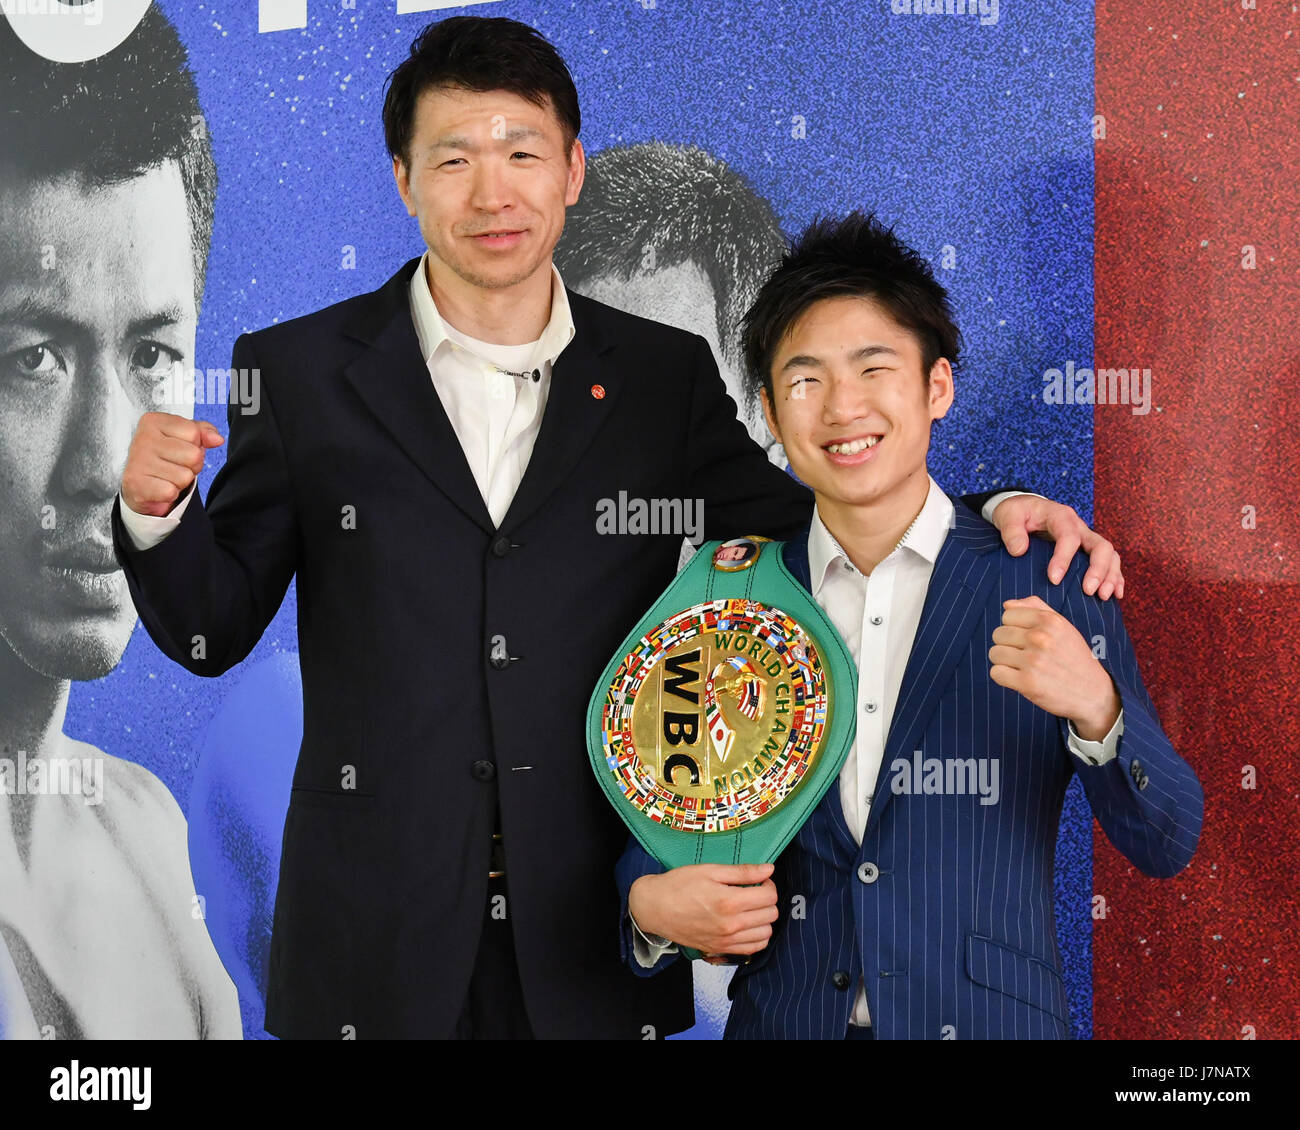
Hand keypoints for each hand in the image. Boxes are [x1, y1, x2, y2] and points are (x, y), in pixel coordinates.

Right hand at [121, 412, 223, 516]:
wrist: (139, 484)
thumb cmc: (163, 458)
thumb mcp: (183, 437)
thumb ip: (203, 432)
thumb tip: (217, 439)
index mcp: (154, 421)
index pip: (194, 432)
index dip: (195, 445)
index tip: (180, 448)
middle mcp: (143, 438)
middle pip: (194, 455)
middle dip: (191, 465)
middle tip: (175, 465)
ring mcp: (138, 461)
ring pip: (185, 476)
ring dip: (180, 481)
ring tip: (166, 476)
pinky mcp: (137, 483)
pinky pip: (171, 491)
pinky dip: (170, 493)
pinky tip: (159, 486)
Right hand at [628, 863, 777, 956]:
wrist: (655, 908)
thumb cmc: (679, 885)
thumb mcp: (710, 870)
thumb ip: (743, 871)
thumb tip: (769, 869)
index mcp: (730, 901)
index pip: (770, 896)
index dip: (768, 884)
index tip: (759, 879)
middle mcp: (731, 925)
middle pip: (771, 915)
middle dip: (767, 900)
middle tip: (754, 891)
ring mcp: (726, 941)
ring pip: (766, 934)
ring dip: (764, 919)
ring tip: (751, 908)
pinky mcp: (721, 950)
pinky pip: (753, 949)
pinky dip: (757, 936)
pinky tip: (747, 924)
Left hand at [988, 596, 1121, 739]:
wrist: (1094, 693)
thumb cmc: (1075, 657)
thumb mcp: (1064, 626)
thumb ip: (1037, 608)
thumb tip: (1007, 605)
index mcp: (1050, 621)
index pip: (1007, 615)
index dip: (1014, 628)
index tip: (1027, 639)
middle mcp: (1041, 638)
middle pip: (998, 634)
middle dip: (1008, 645)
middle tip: (1026, 655)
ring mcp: (1033, 661)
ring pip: (994, 654)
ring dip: (1005, 662)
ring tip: (1023, 667)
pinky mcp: (1027, 683)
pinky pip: (995, 673)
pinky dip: (1004, 677)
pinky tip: (1019, 679)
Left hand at [989, 495, 1123, 599]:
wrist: (1023, 509)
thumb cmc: (1016, 513)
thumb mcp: (1008, 515)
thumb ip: (1011, 531)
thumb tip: (1019, 550)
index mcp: (1060, 516)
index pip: (1068, 536)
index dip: (1063, 558)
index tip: (1054, 579)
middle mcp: (1079, 526)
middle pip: (1100, 545)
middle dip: (1098, 569)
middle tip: (1088, 591)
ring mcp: (1086, 538)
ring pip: (1109, 554)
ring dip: (1110, 576)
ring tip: (1103, 596)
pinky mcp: (1088, 550)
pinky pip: (1109, 562)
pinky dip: (1114, 577)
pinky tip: (1115, 594)